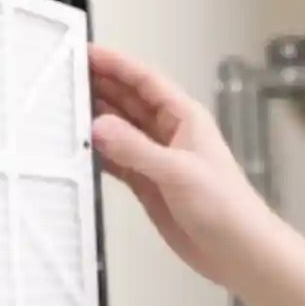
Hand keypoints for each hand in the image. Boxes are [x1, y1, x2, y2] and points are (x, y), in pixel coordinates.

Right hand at [89, 45, 276, 285]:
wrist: (239, 251)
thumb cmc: (226, 206)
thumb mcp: (178, 171)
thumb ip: (135, 148)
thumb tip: (98, 125)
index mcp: (184, 117)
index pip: (144, 81)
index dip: (116, 64)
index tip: (88, 54)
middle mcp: (169, 133)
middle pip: (129, 100)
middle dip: (100, 85)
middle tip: (68, 76)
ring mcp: (157, 159)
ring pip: (120, 129)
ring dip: (96, 118)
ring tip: (65, 106)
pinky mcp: (148, 184)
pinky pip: (116, 160)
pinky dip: (98, 153)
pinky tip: (80, 148)